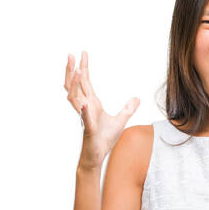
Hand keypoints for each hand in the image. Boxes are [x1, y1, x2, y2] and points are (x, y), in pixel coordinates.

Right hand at [65, 51, 138, 169]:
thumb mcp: (120, 121)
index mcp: (91, 104)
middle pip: (75, 86)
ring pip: (74, 98)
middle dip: (72, 70)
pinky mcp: (88, 130)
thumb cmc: (105, 139)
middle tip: (71, 55)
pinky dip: (84, 112)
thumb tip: (137, 99)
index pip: (85, 82)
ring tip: (78, 71)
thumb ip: (128, 109)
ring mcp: (84, 118)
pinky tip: (85, 105)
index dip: (84, 67)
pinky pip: (85, 120)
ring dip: (75, 85)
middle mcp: (84, 108)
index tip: (82, 53)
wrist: (97, 156)